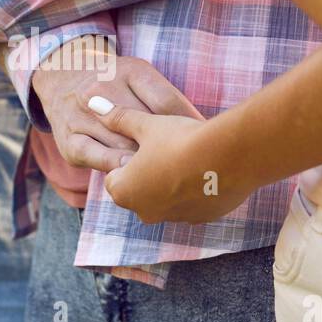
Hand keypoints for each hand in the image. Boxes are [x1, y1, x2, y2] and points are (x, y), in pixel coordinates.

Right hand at [31, 39, 203, 172]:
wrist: (61, 76)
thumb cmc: (114, 81)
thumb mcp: (141, 76)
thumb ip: (168, 99)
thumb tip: (202, 128)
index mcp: (130, 71)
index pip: (167, 103)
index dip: (190, 127)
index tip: (207, 144)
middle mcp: (104, 91)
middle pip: (146, 128)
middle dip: (172, 149)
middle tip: (194, 167)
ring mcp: (84, 116)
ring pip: (124, 147)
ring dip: (148, 164)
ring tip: (169, 178)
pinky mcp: (71, 141)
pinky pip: (99, 160)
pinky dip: (119, 169)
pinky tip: (133, 175)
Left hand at [86, 99, 247, 223]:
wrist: (228, 157)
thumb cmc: (179, 139)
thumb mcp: (147, 125)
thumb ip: (119, 118)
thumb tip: (93, 104)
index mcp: (124, 192)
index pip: (115, 176)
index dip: (127, 157)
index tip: (144, 143)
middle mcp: (146, 212)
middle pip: (140, 190)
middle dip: (149, 173)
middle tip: (167, 148)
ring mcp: (175, 218)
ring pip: (167, 199)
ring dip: (173, 183)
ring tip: (190, 156)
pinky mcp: (202, 218)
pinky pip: (192, 203)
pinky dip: (196, 190)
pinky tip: (207, 169)